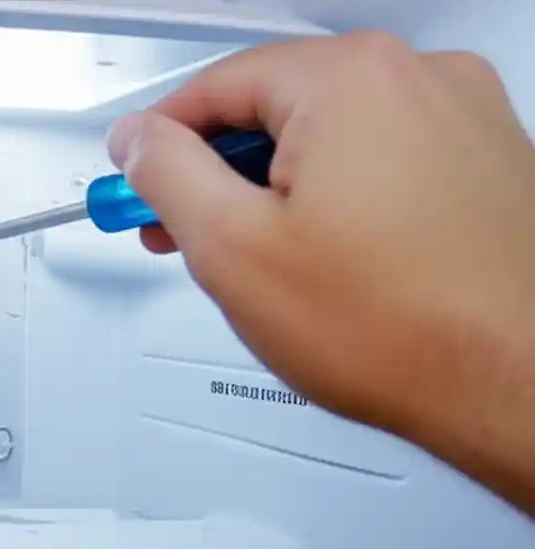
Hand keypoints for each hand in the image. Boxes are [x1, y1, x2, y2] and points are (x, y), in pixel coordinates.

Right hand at [109, 32, 534, 512]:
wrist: (521, 385)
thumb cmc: (406, 330)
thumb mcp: (234, 249)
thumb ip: (168, 176)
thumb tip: (141, 142)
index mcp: (352, 82)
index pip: (217, 85)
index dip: (159, 139)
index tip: (134, 176)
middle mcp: (420, 81)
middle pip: (276, 107)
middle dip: (217, 171)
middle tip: (178, 226)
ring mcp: (465, 119)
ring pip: (331, 137)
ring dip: (277, 187)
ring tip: (254, 258)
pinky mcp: (489, 164)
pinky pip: (385, 161)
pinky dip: (340, 198)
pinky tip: (323, 259)